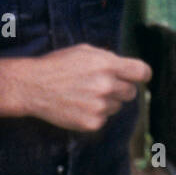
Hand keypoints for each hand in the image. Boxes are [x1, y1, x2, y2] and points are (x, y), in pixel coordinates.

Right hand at [0, 44, 151, 131]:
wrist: (34, 86)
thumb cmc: (58, 65)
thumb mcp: (84, 51)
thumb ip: (107, 58)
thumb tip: (126, 67)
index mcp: (107, 64)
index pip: (141, 72)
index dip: (141, 75)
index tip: (138, 77)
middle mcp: (106, 85)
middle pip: (131, 92)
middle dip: (121, 88)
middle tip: (102, 86)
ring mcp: (100, 106)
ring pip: (117, 106)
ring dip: (106, 102)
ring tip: (85, 95)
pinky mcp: (93, 122)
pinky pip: (104, 118)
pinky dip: (95, 114)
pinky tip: (79, 105)